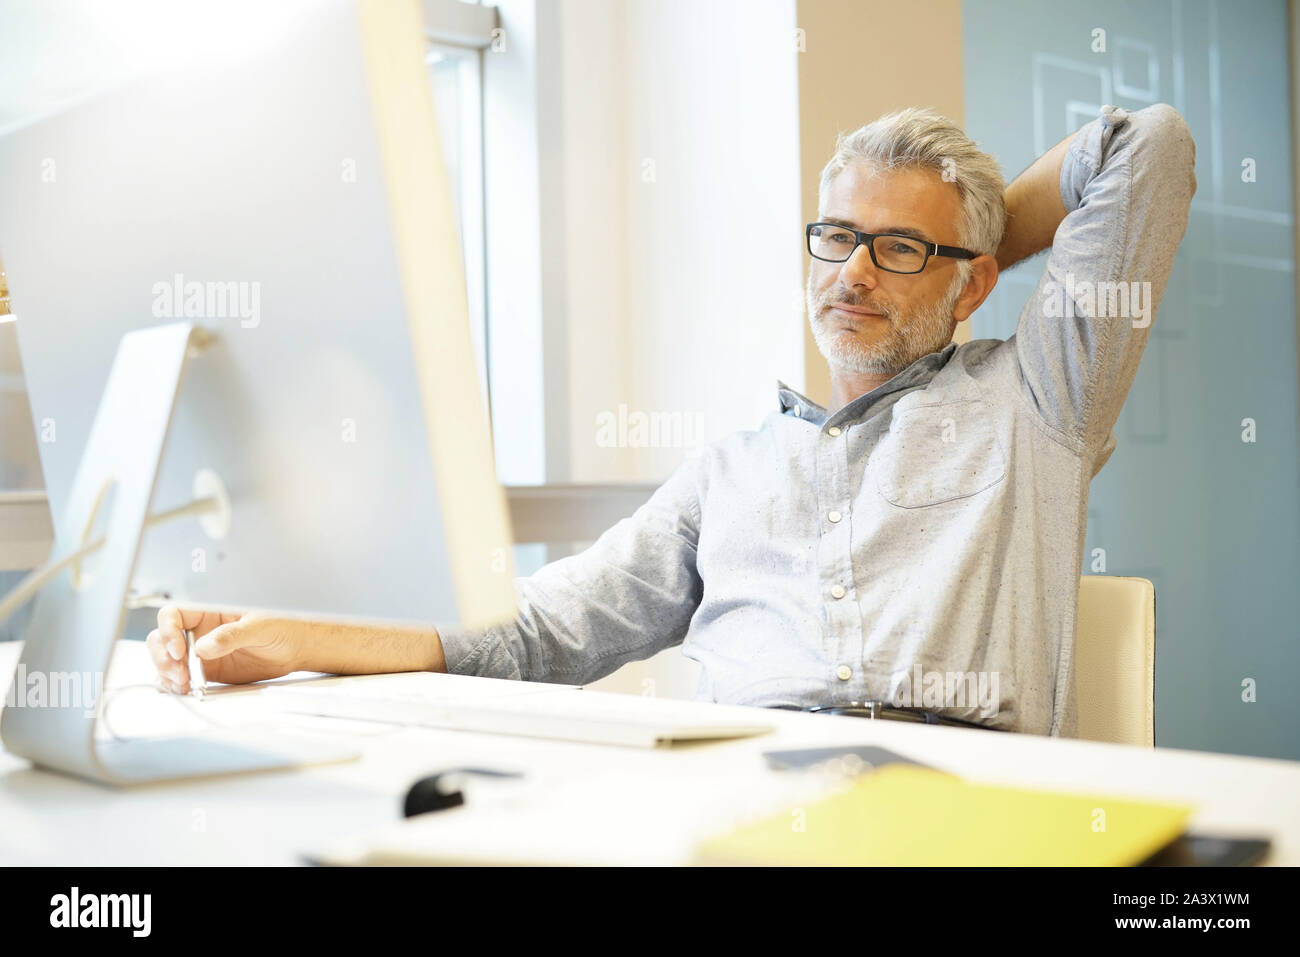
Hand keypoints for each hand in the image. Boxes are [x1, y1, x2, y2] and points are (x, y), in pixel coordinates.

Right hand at [145, 605, 303, 692]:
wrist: (295, 647)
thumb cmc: (281, 625)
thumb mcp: (260, 625)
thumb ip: (233, 634)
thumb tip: (205, 646)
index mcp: (209, 611)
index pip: (175, 614)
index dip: (168, 630)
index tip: (178, 650)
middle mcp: (200, 630)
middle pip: (163, 638)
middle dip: (163, 656)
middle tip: (179, 673)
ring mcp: (200, 651)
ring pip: (167, 659)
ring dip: (166, 673)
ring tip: (182, 684)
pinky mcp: (207, 671)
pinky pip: (181, 677)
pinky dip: (174, 685)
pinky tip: (181, 690)